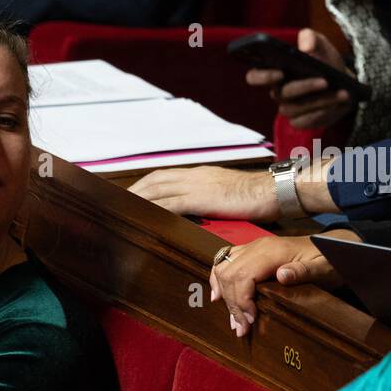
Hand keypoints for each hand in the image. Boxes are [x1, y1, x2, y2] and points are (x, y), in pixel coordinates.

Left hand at [130, 167, 278, 220]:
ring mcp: (197, 185)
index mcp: (201, 174)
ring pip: (158, 189)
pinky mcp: (202, 197)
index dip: (144, 185)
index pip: (164, 176)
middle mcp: (195, 176)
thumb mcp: (228, 195)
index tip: (129, 195)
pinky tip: (142, 216)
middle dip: (134, 191)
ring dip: (137, 199)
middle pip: (155, 180)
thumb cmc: (259, 197)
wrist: (276, 190)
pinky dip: (153, 208)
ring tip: (120, 210)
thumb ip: (211, 201)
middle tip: (115, 204)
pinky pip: (171, 203)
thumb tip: (200, 213)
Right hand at [210, 231, 354, 336]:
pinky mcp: (250, 251)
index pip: (243, 275)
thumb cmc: (329, 261)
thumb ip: (303, 271)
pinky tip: (216, 296)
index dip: (242, 300)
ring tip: (234, 319)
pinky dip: (217, 279)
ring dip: (223, 295)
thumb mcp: (324, 268)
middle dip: (232, 303)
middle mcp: (257, 247)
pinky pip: (224, 261)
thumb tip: (281, 275)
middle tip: (241, 327)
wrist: (333, 247)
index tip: (250, 320)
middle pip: (229, 274)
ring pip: (223, 268)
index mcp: (272, 252)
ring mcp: (252, 247)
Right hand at [244, 28, 354, 129]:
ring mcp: (288, 108)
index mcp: (275, 72)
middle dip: (304, 87)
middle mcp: (278, 92)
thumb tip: (306, 47)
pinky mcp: (299, 121)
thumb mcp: (321, 45)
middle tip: (324, 81)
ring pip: (296, 108)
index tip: (279, 72)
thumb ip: (311, 37)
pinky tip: (338, 103)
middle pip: (280, 94)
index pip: (254, 76)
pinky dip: (324, 112)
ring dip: (321, 100)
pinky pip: (306, 120)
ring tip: (342, 92)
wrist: (344, 82)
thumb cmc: (326, 63)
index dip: (262, 77)